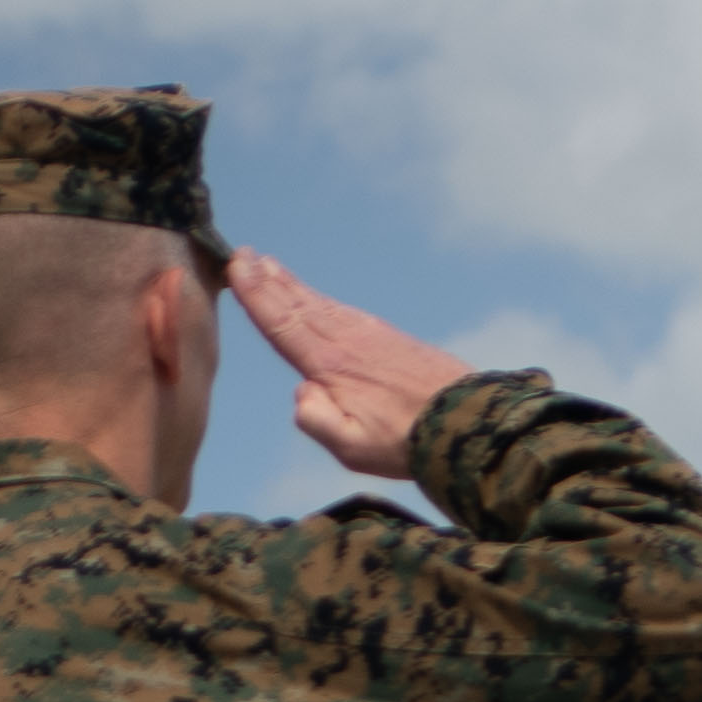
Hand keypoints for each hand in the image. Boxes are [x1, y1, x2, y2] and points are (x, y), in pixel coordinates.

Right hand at [229, 251, 471, 481]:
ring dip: (291, 284)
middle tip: (243, 254)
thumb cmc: (405, 441)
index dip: (256, 296)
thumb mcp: (351, 446)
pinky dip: (320, 298)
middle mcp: (345, 341)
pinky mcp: (387, 337)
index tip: (235, 266)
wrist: (466, 419)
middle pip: (297, 305)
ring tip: (269, 265)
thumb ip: (316, 419)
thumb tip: (301, 391)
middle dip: (267, 280)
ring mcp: (368, 335)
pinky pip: (342, 310)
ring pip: (319, 303)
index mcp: (330, 366)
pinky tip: (315, 298)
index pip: (283, 325)